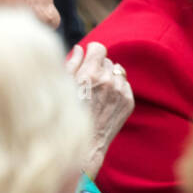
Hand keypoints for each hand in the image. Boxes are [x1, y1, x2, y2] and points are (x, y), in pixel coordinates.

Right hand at [67, 43, 133, 179]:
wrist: (85, 145)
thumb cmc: (67, 115)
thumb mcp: (63, 88)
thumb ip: (72, 63)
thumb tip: (80, 49)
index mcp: (90, 74)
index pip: (99, 47)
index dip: (92, 51)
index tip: (88, 57)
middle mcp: (109, 80)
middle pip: (107, 60)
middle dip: (98, 66)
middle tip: (88, 82)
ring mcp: (121, 92)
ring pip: (118, 71)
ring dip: (109, 77)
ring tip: (97, 92)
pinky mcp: (129, 102)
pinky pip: (125, 85)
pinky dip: (117, 88)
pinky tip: (105, 100)